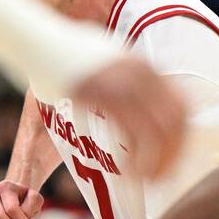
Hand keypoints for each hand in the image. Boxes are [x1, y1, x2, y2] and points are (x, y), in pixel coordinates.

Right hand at [74, 57, 185, 180]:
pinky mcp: (101, 93)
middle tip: (160, 180)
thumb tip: (127, 110)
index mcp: (144, 66)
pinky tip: (126, 171)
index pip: (182, 106)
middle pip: (177, 120)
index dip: (181, 140)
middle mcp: (139, 71)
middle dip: (173, 155)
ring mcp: (122, 80)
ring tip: (143, 180)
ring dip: (156, 161)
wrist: (36, 38)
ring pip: (160, 130)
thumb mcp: (100, 66)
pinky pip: (132, 132)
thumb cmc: (63, 57)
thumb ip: (118, 85)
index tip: (171, 162)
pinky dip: (135, 158)